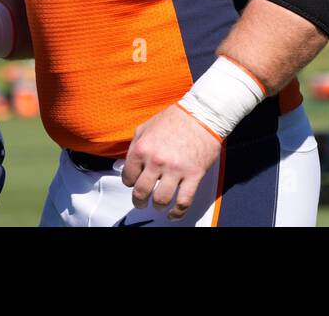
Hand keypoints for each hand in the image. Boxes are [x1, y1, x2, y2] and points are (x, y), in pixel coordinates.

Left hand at [121, 104, 222, 220]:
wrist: (202, 114)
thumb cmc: (174, 119)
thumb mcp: (146, 126)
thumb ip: (134, 145)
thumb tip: (126, 164)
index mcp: (142, 148)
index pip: (128, 177)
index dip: (130, 183)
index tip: (134, 183)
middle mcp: (156, 161)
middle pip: (141, 192)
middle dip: (139, 201)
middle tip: (141, 202)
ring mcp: (175, 170)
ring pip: (161, 200)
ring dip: (157, 206)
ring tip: (158, 204)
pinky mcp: (193, 175)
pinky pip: (183, 202)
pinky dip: (177, 213)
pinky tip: (173, 214)